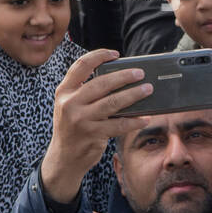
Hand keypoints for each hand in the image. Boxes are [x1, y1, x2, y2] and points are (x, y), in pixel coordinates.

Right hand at [41, 50, 152, 202]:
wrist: (63, 158)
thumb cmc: (72, 127)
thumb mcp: (70, 105)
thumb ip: (85, 91)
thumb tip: (119, 78)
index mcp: (64, 91)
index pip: (81, 65)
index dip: (99, 56)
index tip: (116, 54)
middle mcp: (70, 103)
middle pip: (101, 83)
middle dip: (124, 76)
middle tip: (140, 73)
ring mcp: (80, 119)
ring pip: (112, 102)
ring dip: (133, 95)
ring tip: (147, 90)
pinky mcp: (92, 134)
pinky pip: (118, 125)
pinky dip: (134, 121)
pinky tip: (145, 118)